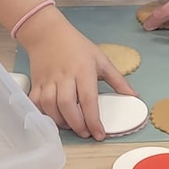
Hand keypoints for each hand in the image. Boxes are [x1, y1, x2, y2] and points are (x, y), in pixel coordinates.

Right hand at [19, 7, 134, 139]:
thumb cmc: (77, 47)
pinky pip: (36, 104)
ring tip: (72, 126)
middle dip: (77, 124)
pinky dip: (43, 114)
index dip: (93, 120)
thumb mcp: (100, 59)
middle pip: (67, 105)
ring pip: (50, 107)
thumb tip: (133, 96)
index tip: (99, 135)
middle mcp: (64, 76)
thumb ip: (117, 79)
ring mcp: (48, 80)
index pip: (88, 99)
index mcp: (83, 70)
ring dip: (61, 122)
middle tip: (86, 133)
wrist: (48, 34)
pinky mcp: (35, 83)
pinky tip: (53, 118)